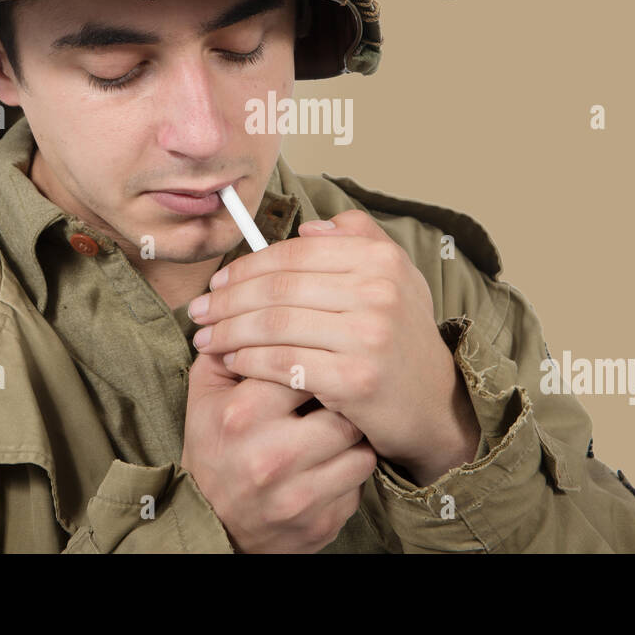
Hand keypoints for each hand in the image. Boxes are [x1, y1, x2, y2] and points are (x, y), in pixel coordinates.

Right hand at [180, 348, 377, 552]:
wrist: (213, 525)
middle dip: (341, 393)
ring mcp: (298, 494)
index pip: (302, 363)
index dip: (316, 355)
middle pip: (339, 404)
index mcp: (243, 414)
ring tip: (340, 422)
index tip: (321, 353)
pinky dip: (353, 466)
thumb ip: (225, 346)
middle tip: (340, 386)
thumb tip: (250, 293)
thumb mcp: (204, 396)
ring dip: (355, 431)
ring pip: (359, 444)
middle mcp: (271, 455)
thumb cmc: (213, 448)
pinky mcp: (321, 523)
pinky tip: (336, 458)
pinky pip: (361, 482)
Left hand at [189, 209, 480, 484]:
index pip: (293, 254)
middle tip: (198, 312)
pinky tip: (232, 361)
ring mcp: (369, 335)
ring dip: (229, 331)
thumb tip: (307, 230)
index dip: (246, 267)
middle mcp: (379, 291)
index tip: (217, 281)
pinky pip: (285, 363)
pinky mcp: (356, 379)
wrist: (436, 403)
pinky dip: (250, 360)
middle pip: (278, 288)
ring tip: (206, 338)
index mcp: (380, 258)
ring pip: (275, 325)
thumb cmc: (403, 337)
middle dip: (227, 300)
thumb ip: (357, 239)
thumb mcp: (395, 277)